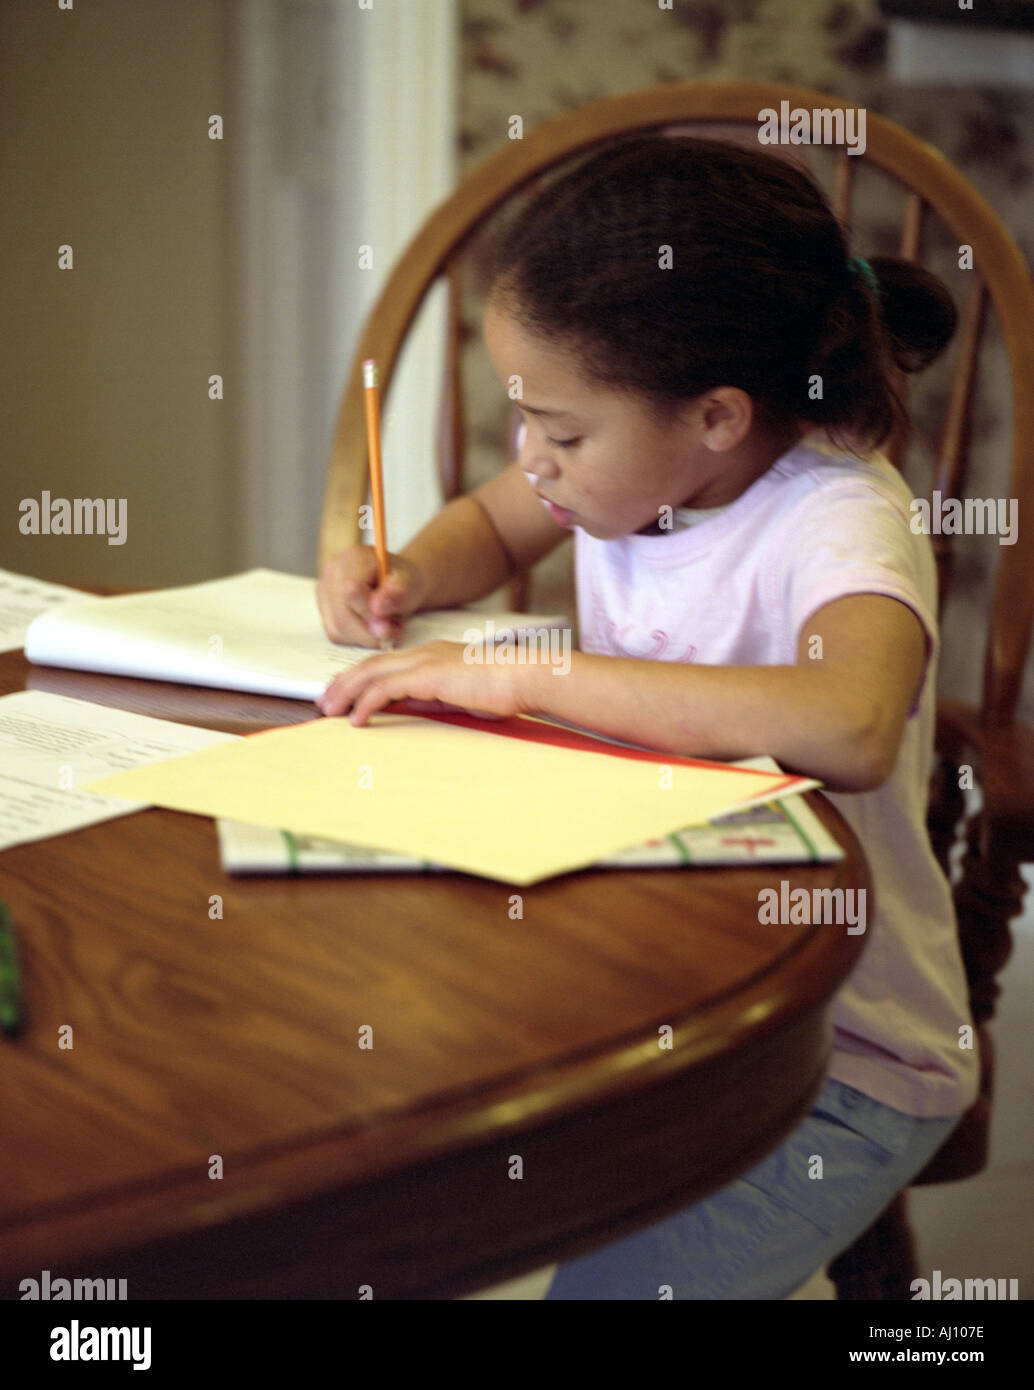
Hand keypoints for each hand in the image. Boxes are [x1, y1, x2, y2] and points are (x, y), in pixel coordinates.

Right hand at [316, 547, 428, 646]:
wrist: (399, 585)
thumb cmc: (404, 582)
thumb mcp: (410, 585)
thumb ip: (397, 595)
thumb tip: (377, 607)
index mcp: (354, 557)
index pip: (351, 591)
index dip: (369, 613)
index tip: (390, 623)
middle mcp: (333, 571)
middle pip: (342, 614)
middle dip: (370, 631)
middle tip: (394, 631)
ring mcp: (324, 590)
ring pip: (337, 628)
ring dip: (366, 637)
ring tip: (387, 628)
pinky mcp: (323, 609)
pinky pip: (336, 634)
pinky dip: (357, 638)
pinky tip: (372, 630)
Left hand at [316, 640, 526, 724]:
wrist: (525, 677)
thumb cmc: (503, 688)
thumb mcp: (459, 696)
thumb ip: (433, 698)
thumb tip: (410, 708)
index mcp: (431, 656)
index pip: (385, 664)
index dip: (359, 679)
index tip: (343, 695)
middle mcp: (423, 653)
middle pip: (370, 665)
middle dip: (343, 683)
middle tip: (324, 702)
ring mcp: (424, 661)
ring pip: (372, 674)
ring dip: (347, 692)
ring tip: (330, 710)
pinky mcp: (428, 675)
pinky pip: (386, 689)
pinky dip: (367, 703)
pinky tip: (357, 719)